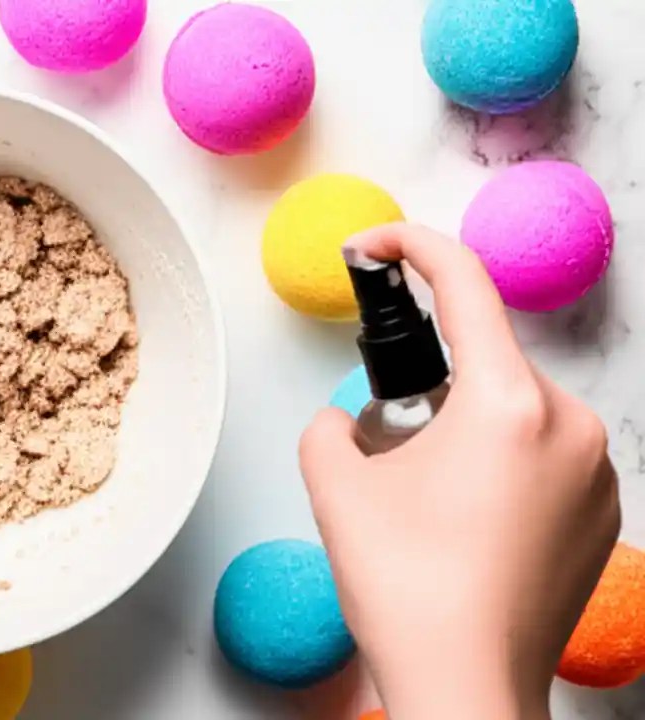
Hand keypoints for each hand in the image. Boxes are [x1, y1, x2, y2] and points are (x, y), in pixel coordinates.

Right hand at [298, 224, 618, 719]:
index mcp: (507, 404)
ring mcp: (596, 473)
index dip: (413, 247)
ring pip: (516, 412)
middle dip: (431, 384)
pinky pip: (543, 457)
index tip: (379, 244)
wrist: (464, 685)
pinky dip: (501, 466)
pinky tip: (466, 524)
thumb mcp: (334, 484)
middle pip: (487, 362)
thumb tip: (351, 420)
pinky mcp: (603, 513)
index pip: (465, 286)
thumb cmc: (407, 589)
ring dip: (466, 429)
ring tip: (428, 502)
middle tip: (388, 445)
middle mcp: (569, 427)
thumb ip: (330, 422)